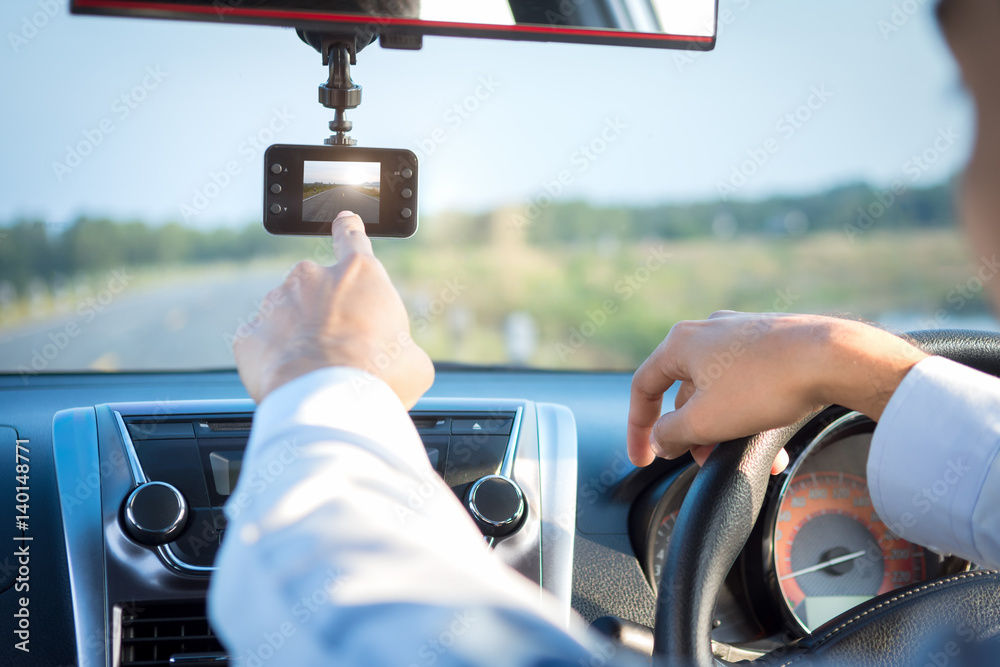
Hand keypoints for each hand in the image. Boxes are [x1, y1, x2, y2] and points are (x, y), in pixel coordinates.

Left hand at [233, 211, 433, 408]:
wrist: (327, 403)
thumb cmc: (378, 377)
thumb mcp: (413, 360)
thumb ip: (400, 345)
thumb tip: (399, 359)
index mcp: (359, 274)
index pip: (352, 237)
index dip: (348, 229)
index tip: (343, 221)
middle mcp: (314, 278)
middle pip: (318, 285)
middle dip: (326, 309)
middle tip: (341, 346)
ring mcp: (277, 303)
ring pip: (288, 313)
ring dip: (299, 333)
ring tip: (317, 368)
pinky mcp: (250, 333)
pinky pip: (263, 340)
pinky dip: (275, 355)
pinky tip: (291, 375)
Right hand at [626, 311, 927, 469]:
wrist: (833, 357)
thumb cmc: (765, 384)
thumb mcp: (705, 421)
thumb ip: (671, 434)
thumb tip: (662, 439)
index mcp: (681, 343)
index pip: (643, 387)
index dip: (638, 429)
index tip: (644, 459)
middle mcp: (708, 332)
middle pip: (685, 392)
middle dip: (694, 435)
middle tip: (704, 462)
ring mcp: (742, 334)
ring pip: (720, 392)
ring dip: (726, 430)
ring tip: (746, 457)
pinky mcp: (772, 342)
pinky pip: (749, 385)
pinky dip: (751, 415)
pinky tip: (773, 442)